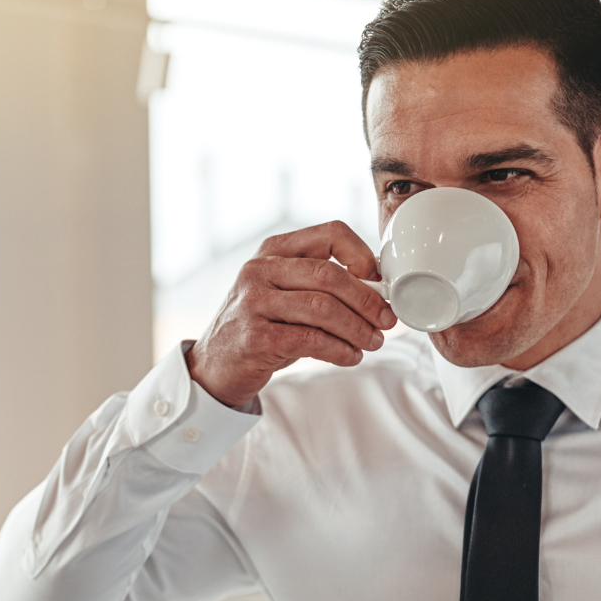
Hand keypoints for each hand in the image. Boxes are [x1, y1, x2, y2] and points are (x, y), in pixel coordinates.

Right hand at [186, 221, 396, 408]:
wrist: (214, 366)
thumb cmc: (260, 328)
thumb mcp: (285, 294)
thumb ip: (321, 286)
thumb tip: (378, 293)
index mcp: (273, 251)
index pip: (330, 234)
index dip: (363, 255)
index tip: (380, 282)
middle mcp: (259, 270)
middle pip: (330, 274)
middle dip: (367, 301)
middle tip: (386, 321)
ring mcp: (253, 302)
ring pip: (323, 308)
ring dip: (357, 329)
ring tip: (372, 343)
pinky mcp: (254, 337)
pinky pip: (310, 340)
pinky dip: (339, 350)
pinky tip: (350, 356)